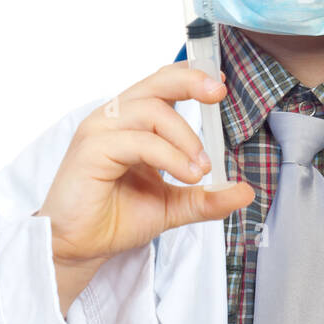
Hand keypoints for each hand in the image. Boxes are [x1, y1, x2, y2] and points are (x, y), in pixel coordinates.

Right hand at [37, 62, 253, 272]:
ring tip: (201, 168)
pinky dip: (170, 156)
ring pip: (152, 110)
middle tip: (219, 95)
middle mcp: (114, 118)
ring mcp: (100, 131)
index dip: (191, 76)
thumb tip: (244, 192)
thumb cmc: (115, 218)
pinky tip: (186, 175)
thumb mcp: (172, 206)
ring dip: (185, 137)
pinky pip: (139, 141)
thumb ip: (206, 197)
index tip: (221, 86)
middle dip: (191, 82)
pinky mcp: (91, 151)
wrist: (79, 247)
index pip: (162, 83)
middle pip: (157, 82)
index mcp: (132, 121)